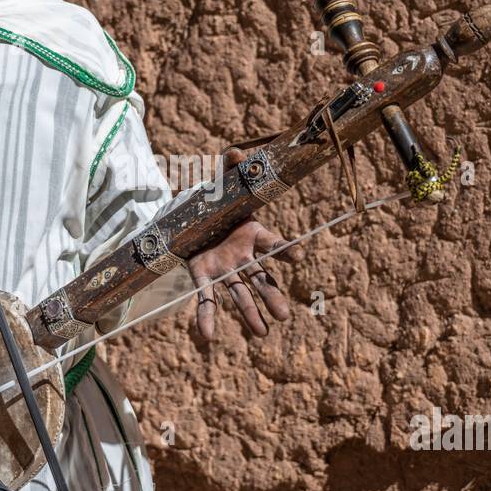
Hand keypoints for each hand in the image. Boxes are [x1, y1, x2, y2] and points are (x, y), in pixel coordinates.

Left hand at [187, 147, 297, 340]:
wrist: (193, 217)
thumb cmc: (216, 201)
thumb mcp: (222, 183)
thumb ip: (230, 168)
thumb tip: (236, 153)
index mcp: (253, 234)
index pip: (273, 243)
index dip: (285, 248)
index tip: (297, 255)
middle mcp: (244, 257)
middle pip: (262, 280)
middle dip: (272, 297)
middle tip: (283, 316)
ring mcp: (225, 270)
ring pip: (241, 295)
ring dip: (250, 315)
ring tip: (261, 334)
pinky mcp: (203, 277)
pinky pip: (206, 299)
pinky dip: (206, 317)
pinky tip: (207, 337)